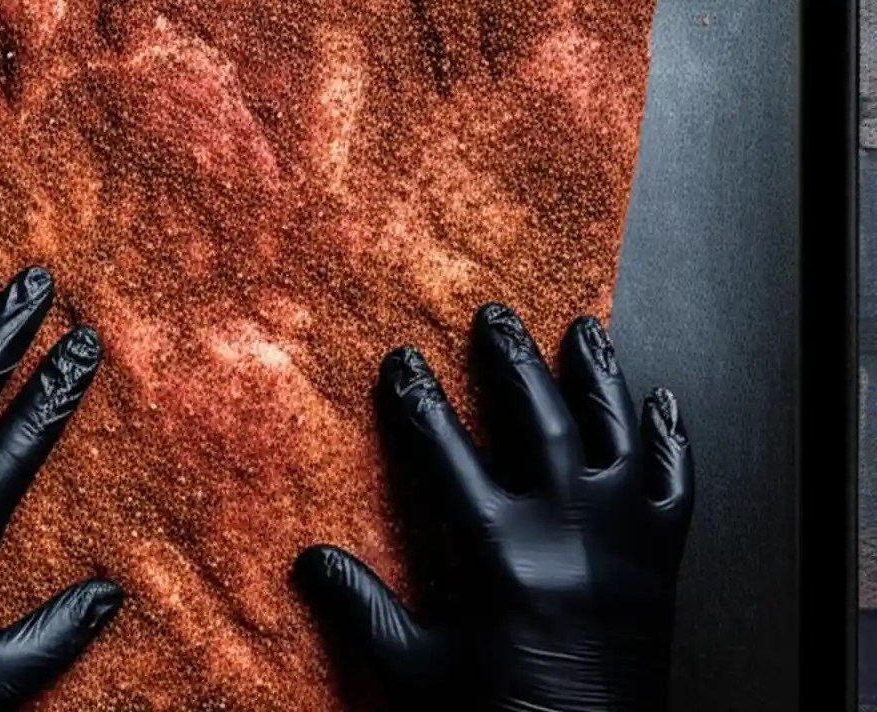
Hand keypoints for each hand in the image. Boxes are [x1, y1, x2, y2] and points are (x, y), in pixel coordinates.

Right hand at [294, 303, 693, 710]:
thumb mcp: (416, 671)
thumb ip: (363, 610)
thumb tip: (310, 561)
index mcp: (504, 556)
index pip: (448, 454)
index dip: (420, 402)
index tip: (404, 363)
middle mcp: (570, 534)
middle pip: (540, 421)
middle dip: (513, 362)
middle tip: (496, 318)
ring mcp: (624, 542)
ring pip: (616, 436)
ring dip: (598, 377)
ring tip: (586, 332)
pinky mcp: (661, 562)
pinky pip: (678, 485)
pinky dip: (674, 439)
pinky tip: (663, 403)